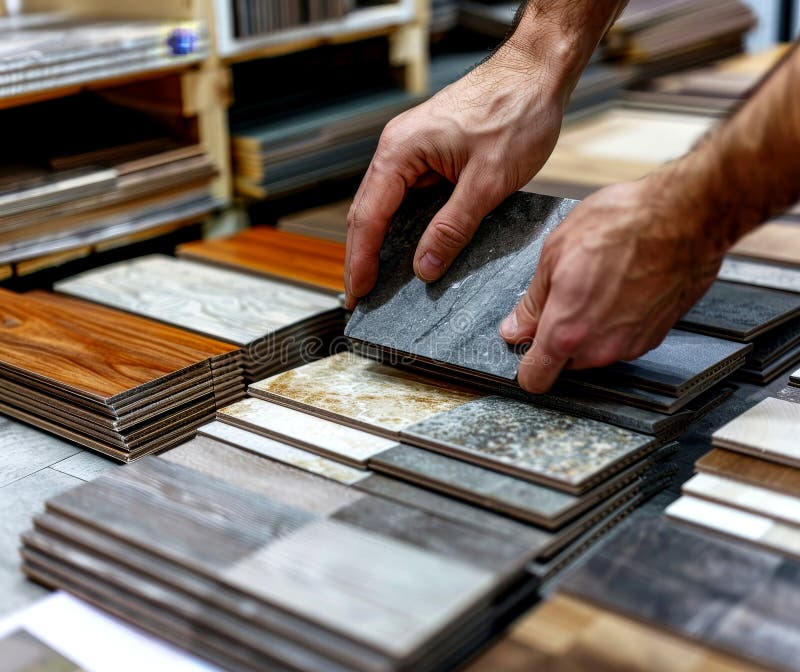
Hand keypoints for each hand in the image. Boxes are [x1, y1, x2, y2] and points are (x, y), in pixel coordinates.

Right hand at [345, 44, 568, 308]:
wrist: (537, 71)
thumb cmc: (516, 111)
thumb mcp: (487, 182)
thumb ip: (452, 227)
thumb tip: (425, 267)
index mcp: (401, 151)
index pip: (368, 217)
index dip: (361, 260)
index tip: (358, 293)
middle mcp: (398, 148)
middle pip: (367, 212)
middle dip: (362, 255)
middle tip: (361, 296)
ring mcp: (412, 149)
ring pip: (385, 205)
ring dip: (379, 241)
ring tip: (377, 280)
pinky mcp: (430, 153)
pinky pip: (406, 196)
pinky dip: (401, 224)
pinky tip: (406, 248)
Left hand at [500, 174, 722, 392]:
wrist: (685, 216)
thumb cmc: (623, 224)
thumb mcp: (555, 253)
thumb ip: (532, 301)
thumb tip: (515, 327)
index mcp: (567, 331)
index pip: (536, 378)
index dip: (526, 364)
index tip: (526, 347)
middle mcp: (600, 348)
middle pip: (565, 361)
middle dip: (559, 336)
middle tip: (563, 296)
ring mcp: (631, 345)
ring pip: (595, 349)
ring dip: (589, 327)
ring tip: (597, 283)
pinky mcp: (656, 336)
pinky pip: (622, 338)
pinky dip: (617, 321)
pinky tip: (620, 286)